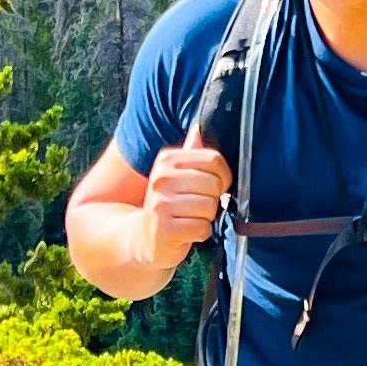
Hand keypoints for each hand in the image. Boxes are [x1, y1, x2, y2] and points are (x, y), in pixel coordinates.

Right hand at [141, 140, 229, 273]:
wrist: (142, 238)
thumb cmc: (167, 205)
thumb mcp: (175, 176)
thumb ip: (189, 153)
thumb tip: (198, 128)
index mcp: (167, 160)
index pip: (213, 159)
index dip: (223, 176)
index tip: (216, 187)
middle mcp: (161, 178)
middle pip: (214, 185)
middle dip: (213, 200)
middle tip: (197, 207)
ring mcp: (160, 203)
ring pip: (209, 207)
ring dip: (206, 218)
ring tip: (189, 219)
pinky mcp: (163, 229)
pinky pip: (202, 228)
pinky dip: (200, 234)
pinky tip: (186, 232)